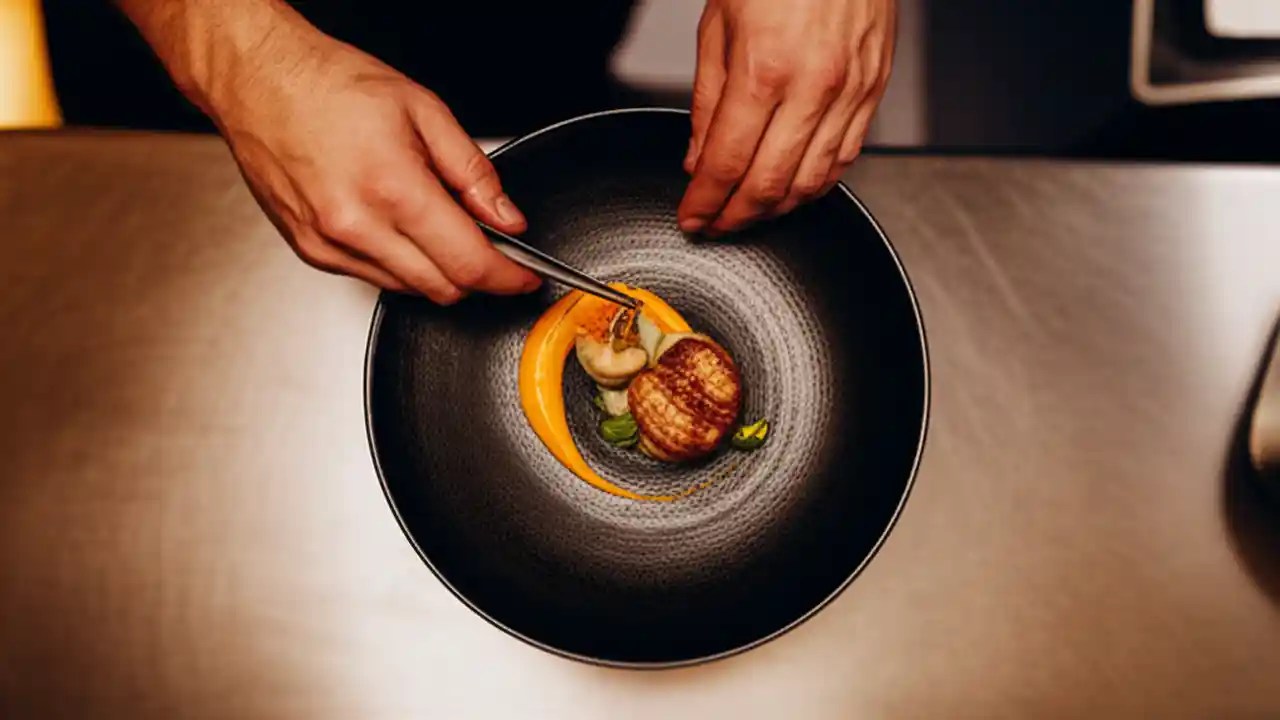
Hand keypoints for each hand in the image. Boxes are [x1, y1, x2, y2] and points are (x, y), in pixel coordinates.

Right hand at [208, 22, 538, 302]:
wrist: (258, 79)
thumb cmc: (330, 84)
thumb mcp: (424, 111)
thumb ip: (474, 173)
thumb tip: (507, 218)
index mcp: (393, 188)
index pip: (469, 262)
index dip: (507, 277)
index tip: (523, 278)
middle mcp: (357, 226)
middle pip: (442, 288)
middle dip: (474, 275)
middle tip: (485, 244)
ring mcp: (329, 244)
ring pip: (408, 289)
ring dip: (435, 270)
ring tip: (429, 218)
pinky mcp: (310, 251)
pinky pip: (372, 277)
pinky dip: (397, 264)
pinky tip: (393, 224)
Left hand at [678, 0, 895, 234]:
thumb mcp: (719, 26)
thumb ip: (707, 102)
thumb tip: (699, 157)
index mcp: (765, 70)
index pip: (728, 164)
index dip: (705, 203)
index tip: (692, 218)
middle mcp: (813, 88)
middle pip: (769, 185)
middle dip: (736, 218)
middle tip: (715, 227)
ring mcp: (850, 92)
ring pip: (812, 182)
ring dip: (776, 210)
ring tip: (749, 215)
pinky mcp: (874, 90)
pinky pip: (846, 157)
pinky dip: (816, 185)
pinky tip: (794, 190)